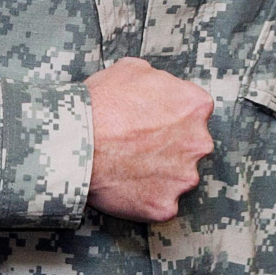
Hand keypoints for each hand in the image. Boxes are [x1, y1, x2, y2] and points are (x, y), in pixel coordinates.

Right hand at [84, 58, 213, 220]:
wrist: (77, 142)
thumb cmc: (101, 104)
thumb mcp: (132, 69)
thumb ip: (159, 79)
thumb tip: (160, 84)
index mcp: (196, 106)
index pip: (194, 112)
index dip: (171, 117)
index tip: (152, 122)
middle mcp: (199, 142)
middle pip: (191, 145)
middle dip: (170, 146)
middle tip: (139, 146)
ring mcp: (184, 177)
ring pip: (178, 176)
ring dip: (160, 173)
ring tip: (129, 167)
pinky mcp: (165, 205)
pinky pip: (160, 203)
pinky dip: (145, 198)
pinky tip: (126, 187)